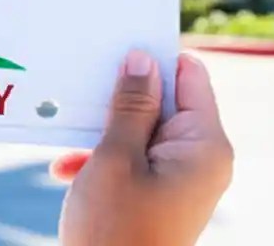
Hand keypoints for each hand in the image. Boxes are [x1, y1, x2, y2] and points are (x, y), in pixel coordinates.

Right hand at [54, 51, 232, 245]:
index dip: (153, 59)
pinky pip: (135, 159)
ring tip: (69, 141)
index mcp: (205, 145)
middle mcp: (202, 159)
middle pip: (164, 102)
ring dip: (104, 131)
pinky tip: (68, 171)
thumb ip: (130, 106)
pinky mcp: (161, 195)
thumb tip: (143, 60)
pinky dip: (103, 159)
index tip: (115, 47)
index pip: (190, 76)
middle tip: (83, 90)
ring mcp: (182, 179)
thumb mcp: (114, 159)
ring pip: (142, 131)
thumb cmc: (115, 233)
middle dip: (121, 97)